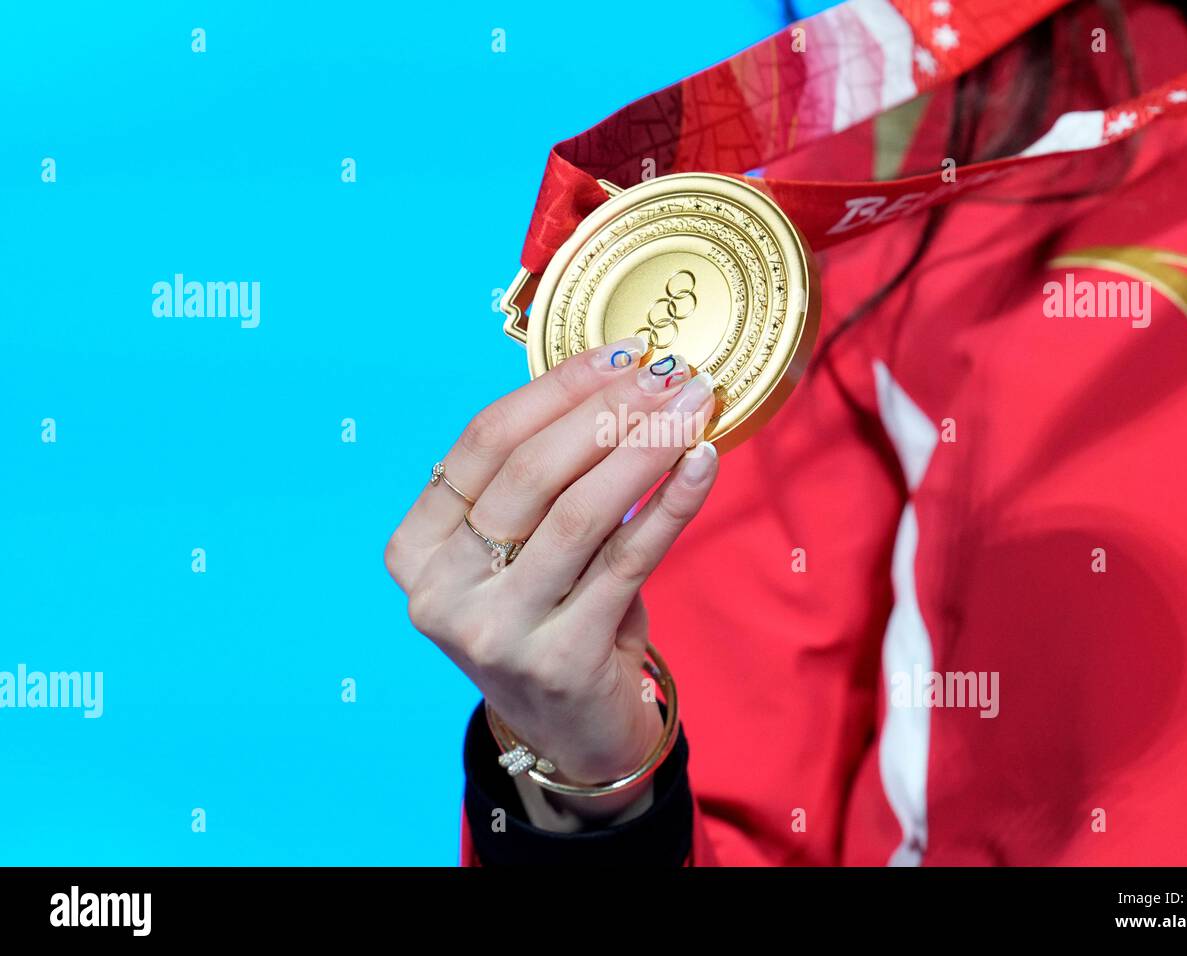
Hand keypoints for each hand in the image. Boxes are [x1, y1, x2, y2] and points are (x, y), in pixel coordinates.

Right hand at [385, 337, 717, 825]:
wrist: (572, 734)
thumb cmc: (551, 619)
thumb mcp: (522, 551)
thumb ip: (543, 481)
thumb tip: (621, 380)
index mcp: (418, 550)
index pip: (484, 443)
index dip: (555, 390)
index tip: (621, 354)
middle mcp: (442, 592)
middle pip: (530, 472)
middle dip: (607, 411)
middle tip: (668, 375)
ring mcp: (497, 631)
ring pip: (579, 512)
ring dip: (645, 447)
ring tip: (692, 405)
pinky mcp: (562, 659)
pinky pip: (627, 559)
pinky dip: (670, 503)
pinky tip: (702, 461)